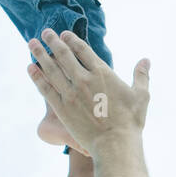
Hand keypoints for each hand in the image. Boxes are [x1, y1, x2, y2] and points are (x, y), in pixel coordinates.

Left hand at [27, 29, 149, 151]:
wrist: (114, 144)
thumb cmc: (130, 122)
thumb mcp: (141, 96)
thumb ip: (141, 75)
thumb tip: (146, 60)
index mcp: (102, 72)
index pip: (82, 49)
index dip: (71, 39)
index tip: (64, 34)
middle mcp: (84, 79)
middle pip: (64, 54)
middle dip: (53, 41)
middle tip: (45, 32)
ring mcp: (71, 93)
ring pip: (51, 68)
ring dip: (40, 53)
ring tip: (31, 43)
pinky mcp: (62, 108)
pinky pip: (46, 88)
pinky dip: (37, 76)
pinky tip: (30, 68)